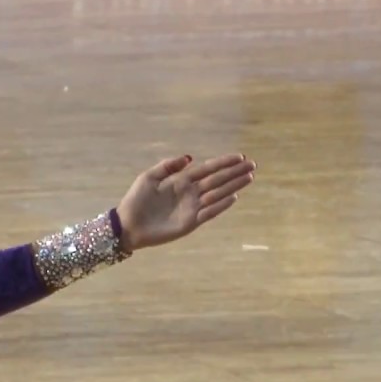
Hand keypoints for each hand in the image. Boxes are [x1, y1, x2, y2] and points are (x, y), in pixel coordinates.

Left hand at [115, 153, 255, 251]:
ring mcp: (192, 208)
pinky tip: (233, 197)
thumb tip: (189, 157)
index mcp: (181, 181)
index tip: (239, 156)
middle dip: (234, 172)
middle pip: (216, 180)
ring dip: (232, 186)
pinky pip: (209, 212)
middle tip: (252, 165)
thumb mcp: (149, 177)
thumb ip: (168, 166)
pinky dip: (220, 205)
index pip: (207, 169)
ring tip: (249, 178)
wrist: (128, 225)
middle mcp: (190, 193)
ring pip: (217, 194)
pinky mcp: (190, 222)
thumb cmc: (136, 200)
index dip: (223, 163)